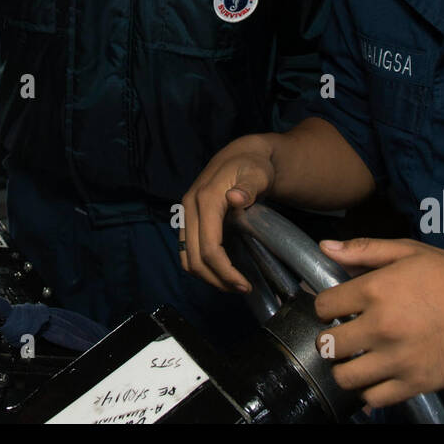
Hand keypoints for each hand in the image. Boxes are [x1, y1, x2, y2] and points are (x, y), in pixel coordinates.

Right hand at [180, 134, 277, 292]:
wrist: (241, 155)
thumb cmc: (253, 166)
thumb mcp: (258, 173)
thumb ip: (249, 187)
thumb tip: (235, 199)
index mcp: (205, 199)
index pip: (208, 246)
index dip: (224, 271)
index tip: (244, 285)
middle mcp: (189, 208)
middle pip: (195, 258)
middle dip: (217, 279)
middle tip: (242, 288)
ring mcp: (186, 214)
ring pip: (186, 258)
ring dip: (207, 276)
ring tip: (232, 284)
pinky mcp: (187, 219)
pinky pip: (187, 250)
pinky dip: (201, 266)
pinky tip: (222, 270)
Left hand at [312, 237, 443, 408]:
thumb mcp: (410, 252)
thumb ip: (364, 250)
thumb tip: (325, 248)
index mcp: (376, 290)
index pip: (323, 307)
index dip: (325, 306)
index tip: (335, 309)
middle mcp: (382, 326)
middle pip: (328, 345)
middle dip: (330, 338)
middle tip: (343, 334)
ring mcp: (397, 359)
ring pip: (344, 377)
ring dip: (345, 367)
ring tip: (355, 358)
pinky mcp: (415, 383)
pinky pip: (374, 398)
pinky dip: (369, 390)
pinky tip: (375, 376)